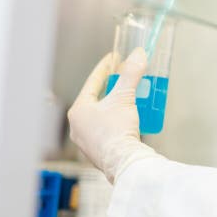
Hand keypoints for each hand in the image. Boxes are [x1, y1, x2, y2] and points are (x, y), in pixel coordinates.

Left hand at [67, 48, 160, 183]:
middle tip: (123, 77)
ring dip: (114, 105)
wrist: (123, 162)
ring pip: (101, 115)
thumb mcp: (125, 98)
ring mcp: (86, 141)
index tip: (115, 57)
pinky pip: (106, 129)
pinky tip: (127, 120)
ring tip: (128, 98)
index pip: (92, 83)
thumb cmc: (117, 130)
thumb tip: (138, 54)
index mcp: (78, 111)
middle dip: (111, 87)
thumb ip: (131, 74)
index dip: (105, 68)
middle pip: (96, 99)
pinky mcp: (98, 151)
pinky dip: (116, 120)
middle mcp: (78, 126)